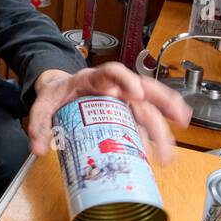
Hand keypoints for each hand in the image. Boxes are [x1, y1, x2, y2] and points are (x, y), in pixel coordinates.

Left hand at [27, 62, 191, 163]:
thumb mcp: (43, 105)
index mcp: (92, 79)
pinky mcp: (125, 110)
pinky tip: (173, 135)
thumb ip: (39, 124)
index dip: (126, 80)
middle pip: (142, 86)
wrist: (58, 91)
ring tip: (182, 126)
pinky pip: (146, 115)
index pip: (112, 71)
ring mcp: (122, 97)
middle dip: (160, 101)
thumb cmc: (56, 95)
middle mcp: (112, 86)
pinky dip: (160, 124)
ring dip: (167, 111)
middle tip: (173, 118)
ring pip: (150, 100)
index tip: (135, 92)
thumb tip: (39, 148)